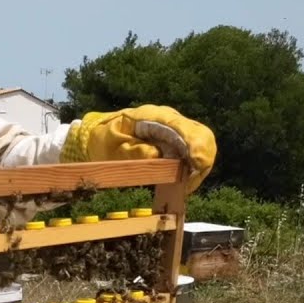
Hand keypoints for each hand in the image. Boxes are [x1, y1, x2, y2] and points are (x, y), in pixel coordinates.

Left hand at [63, 105, 216, 192]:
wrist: (100, 134)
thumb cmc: (105, 138)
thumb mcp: (113, 145)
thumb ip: (134, 150)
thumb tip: (159, 156)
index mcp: (154, 116)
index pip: (184, 127)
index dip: (195, 145)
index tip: (196, 164)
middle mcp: (170, 120)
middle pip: (202, 135)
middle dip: (202, 159)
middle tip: (189, 183)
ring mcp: (176, 130)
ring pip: (203, 145)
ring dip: (200, 167)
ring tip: (186, 186)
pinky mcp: (177, 142)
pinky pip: (195, 153)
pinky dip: (194, 169)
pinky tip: (184, 182)